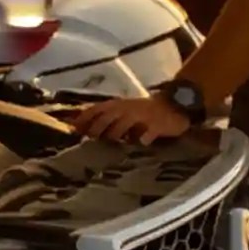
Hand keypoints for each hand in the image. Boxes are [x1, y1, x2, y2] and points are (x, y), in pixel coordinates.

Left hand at [67, 95, 189, 145]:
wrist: (175, 105)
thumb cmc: (144, 111)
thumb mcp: (124, 110)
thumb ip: (106, 117)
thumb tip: (80, 129)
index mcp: (119, 105)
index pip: (97, 109)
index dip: (84, 119)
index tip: (73, 130)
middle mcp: (128, 109)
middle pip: (107, 117)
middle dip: (96, 128)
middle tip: (89, 140)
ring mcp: (143, 116)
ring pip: (125, 124)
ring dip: (116, 134)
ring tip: (112, 145)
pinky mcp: (158, 125)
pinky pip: (149, 133)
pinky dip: (144, 138)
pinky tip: (141, 144)